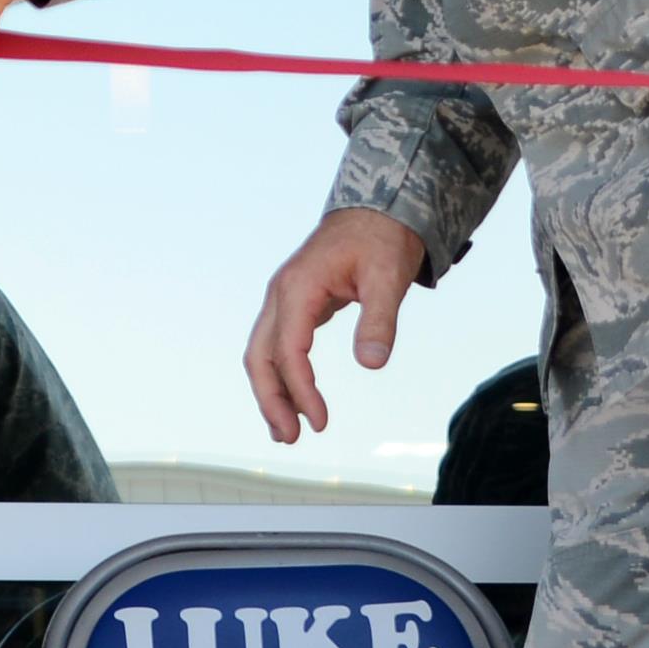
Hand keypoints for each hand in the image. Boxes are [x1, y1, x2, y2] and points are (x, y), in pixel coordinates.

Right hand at [244, 207, 430, 445]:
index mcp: (298, 288)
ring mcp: (284, 298)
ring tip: (286, 432)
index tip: (321, 422)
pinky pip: (277, 345)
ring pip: (263, 352)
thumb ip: (379, 320)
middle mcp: (281, 294)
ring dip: (271, 393)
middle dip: (271, 400)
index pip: (289, 351)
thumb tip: (372, 364)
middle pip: (260, 356)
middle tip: (290, 438)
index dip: (301, 390)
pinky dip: (281, 375)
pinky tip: (294, 400)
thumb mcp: (388, 277)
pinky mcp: (294, 304)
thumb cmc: (383, 239)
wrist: (377, 209)